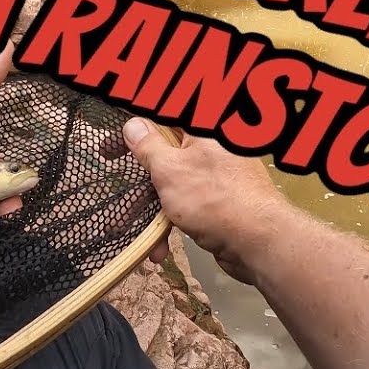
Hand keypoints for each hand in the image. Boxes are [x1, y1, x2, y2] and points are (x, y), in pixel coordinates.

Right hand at [122, 118, 287, 284]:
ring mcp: (216, 175)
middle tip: (113, 185)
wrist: (259, 242)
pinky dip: (171, 221)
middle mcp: (211, 147)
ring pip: (174, 182)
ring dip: (149, 208)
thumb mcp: (169, 169)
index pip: (162, 119)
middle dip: (137, 177)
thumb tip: (134, 124)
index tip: (109, 147)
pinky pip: (188, 203)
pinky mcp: (220, 200)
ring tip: (123, 230)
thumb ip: (148, 146)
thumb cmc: (212, 198)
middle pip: (165, 152)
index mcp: (202, 130)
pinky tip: (160, 248)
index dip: (133, 129)